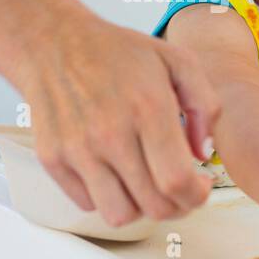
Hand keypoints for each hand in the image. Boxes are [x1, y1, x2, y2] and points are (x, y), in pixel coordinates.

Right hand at [13, 14, 220, 225]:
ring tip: (144, 182)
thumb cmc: (117, 52)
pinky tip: (114, 170)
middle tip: (177, 188)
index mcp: (147, 107)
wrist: (53, 43)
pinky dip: (106, 196)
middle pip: (154, 207)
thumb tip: (203, 153)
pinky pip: (88, 204)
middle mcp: (110, 133)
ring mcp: (78, 149)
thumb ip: (205, 104)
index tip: (199, 186)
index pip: (178, 182)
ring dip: (140, 207)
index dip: (197, 196)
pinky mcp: (53, 159)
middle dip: (176, 206)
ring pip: (119, 215)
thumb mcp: (176, 60)